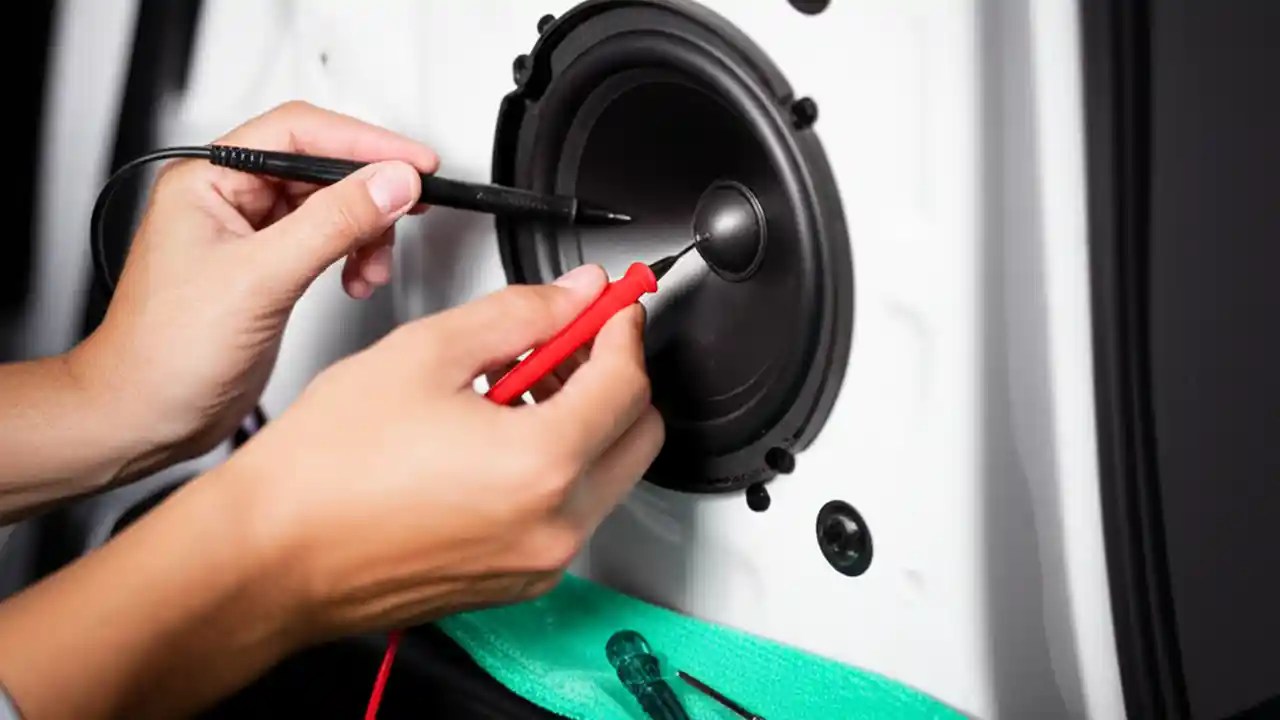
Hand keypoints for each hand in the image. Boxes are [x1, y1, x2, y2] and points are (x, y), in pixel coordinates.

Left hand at [70, 100, 436, 480]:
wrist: (144, 417)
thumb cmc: (164, 352)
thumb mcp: (261, 278)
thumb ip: (332, 224)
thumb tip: (390, 182)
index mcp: (207, 180)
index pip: (299, 132)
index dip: (363, 142)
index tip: (415, 162)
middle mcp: (227, 201)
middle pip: (321, 168)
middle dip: (369, 194)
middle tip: (411, 208)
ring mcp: (249, 236)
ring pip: (330, 207)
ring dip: (365, 232)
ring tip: (371, 267)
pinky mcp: (269, 271)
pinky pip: (326, 242)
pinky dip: (353, 257)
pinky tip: (356, 280)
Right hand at [211, 263, 664, 639]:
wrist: (269, 558)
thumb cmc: (323, 471)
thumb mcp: (424, 353)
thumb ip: (518, 315)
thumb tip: (572, 296)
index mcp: (541, 466)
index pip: (626, 382)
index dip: (620, 328)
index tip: (608, 306)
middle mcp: (554, 526)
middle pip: (637, 434)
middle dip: (615, 376)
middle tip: (569, 339)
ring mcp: (538, 562)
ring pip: (609, 474)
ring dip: (585, 420)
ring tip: (518, 384)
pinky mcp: (516, 582)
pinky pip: (570, 512)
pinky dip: (558, 467)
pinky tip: (501, 434)